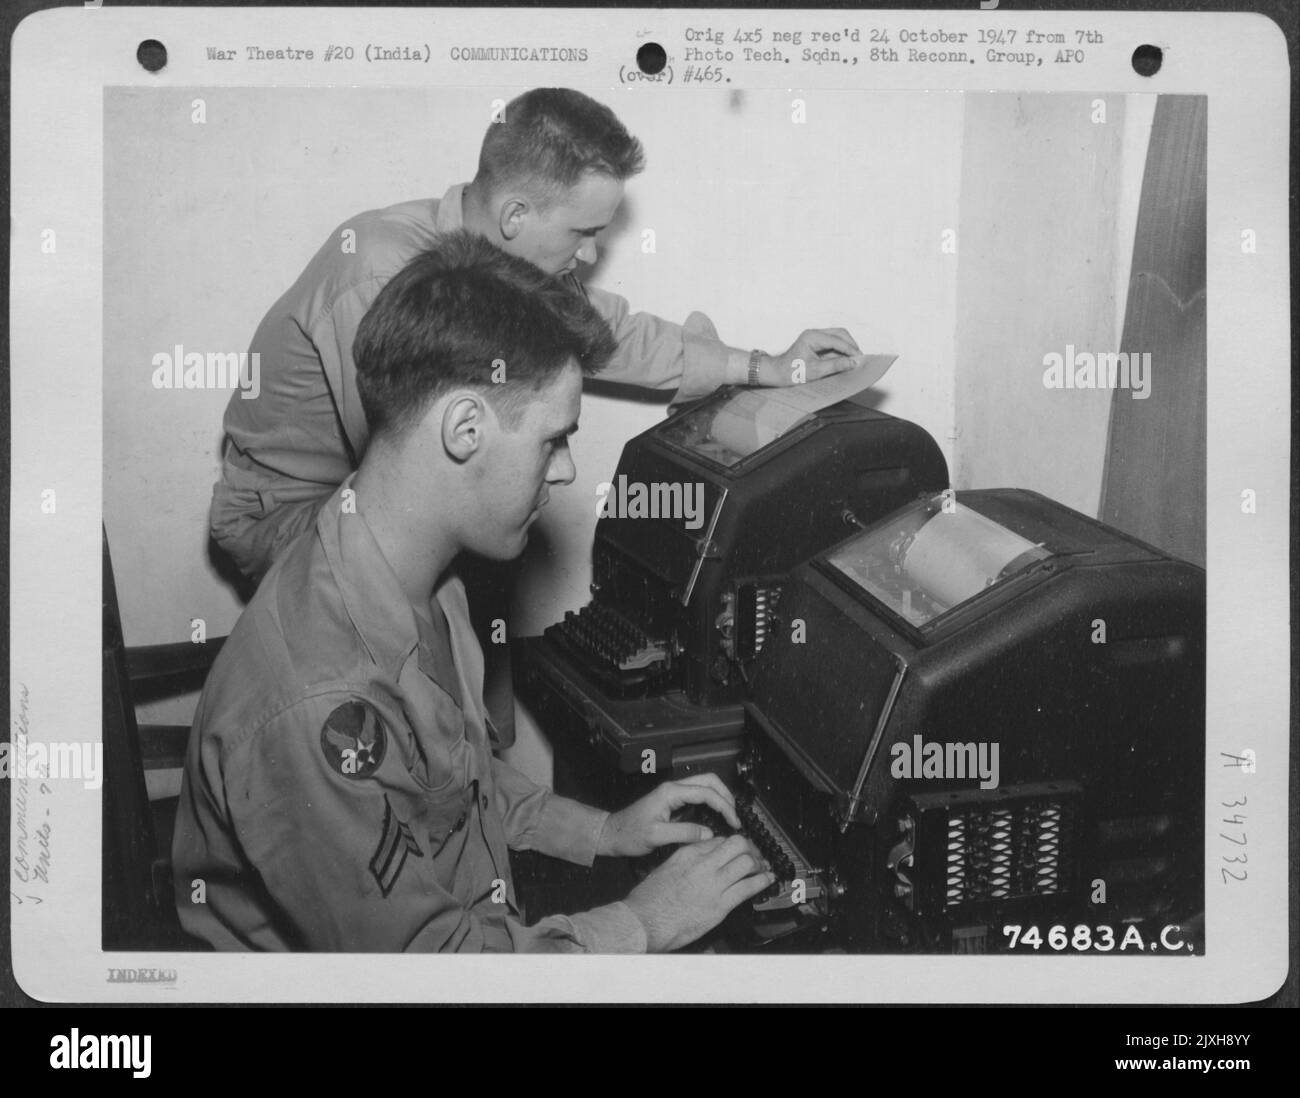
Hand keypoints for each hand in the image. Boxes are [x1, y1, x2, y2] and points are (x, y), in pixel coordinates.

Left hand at [597, 773, 739, 857]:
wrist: (613, 833)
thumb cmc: (629, 834)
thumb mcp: (656, 837)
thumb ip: (684, 833)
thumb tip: (708, 833)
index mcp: (670, 792)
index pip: (706, 793)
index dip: (724, 806)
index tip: (734, 822)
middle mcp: (673, 788)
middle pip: (709, 781)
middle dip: (726, 796)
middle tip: (735, 816)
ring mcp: (673, 793)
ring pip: (704, 786)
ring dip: (720, 798)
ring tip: (730, 817)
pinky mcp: (673, 801)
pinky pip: (697, 796)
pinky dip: (711, 803)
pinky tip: (716, 817)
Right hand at [624, 835, 773, 951]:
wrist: (644, 921)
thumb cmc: (649, 899)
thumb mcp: (665, 868)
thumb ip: (686, 860)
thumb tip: (701, 856)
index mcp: (687, 853)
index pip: (718, 839)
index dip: (731, 843)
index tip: (736, 849)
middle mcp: (703, 865)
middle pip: (737, 845)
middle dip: (750, 848)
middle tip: (755, 853)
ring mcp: (713, 885)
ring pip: (747, 863)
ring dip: (759, 864)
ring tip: (763, 867)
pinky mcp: (720, 905)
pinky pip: (748, 888)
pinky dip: (762, 882)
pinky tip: (767, 880)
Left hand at [758, 328, 861, 386]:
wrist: (777, 373)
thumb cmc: (791, 372)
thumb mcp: (816, 372)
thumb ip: (836, 366)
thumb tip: (853, 362)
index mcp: (812, 337)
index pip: (837, 340)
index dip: (850, 349)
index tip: (860, 358)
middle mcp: (814, 333)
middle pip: (840, 334)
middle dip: (851, 345)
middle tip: (860, 359)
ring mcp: (815, 337)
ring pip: (838, 337)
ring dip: (847, 348)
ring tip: (854, 361)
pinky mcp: (816, 344)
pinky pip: (833, 344)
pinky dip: (841, 351)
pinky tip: (845, 361)